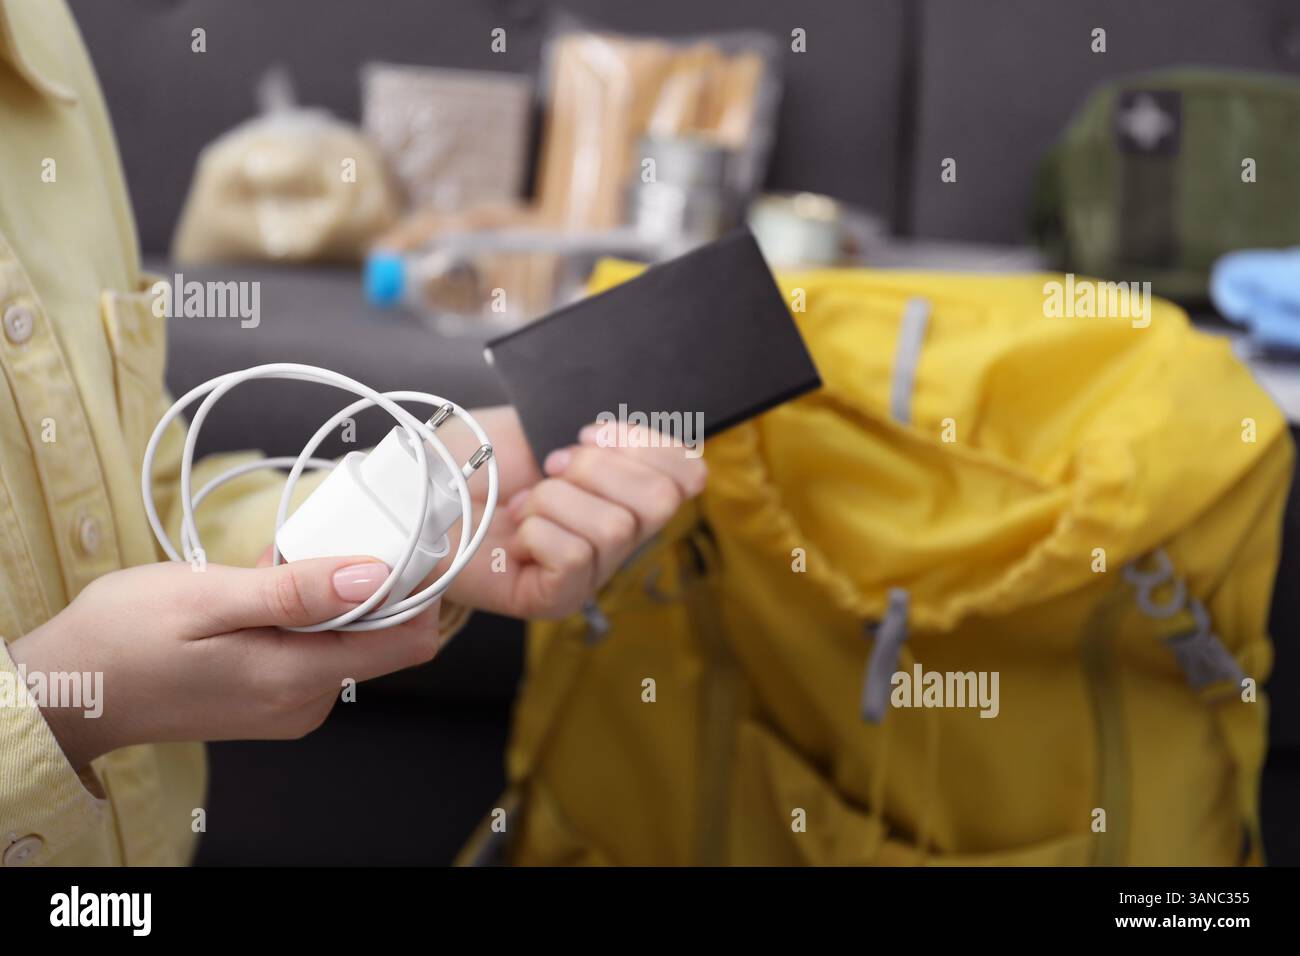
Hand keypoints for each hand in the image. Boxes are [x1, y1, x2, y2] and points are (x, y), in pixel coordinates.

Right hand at [7, 556, 443, 769]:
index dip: (418, 588)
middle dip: (354, 583)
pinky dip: (298, 616)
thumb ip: (298, 592)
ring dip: (320, 597)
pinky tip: (252, 600)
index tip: (397, 542)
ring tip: (258, 577)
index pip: (409, 641)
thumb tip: (377, 576)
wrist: (68, 692)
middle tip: (293, 553)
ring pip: (347, 637)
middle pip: (382, 635)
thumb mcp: (208, 599)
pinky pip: (316, 649)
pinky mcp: (277, 700)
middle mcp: (308, 702)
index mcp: (299, 679)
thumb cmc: (125, 639)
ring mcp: (294, 706)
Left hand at [443, 414, 706, 618]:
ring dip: (554, 501)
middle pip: (661, 501)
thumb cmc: (478, 457)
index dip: (643, 444)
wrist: (419, 482)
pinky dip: (535, 532)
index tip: (586, 433)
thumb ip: (617, 436)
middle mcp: (617, 539)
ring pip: (613, 526)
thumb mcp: (552, 423)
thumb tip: (671, 456)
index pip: (690, 474)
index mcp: (625, 493)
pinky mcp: (555, 600)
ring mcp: (589, 574)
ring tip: (521, 507)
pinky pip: (574, 557)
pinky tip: (513, 535)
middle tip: (550, 471)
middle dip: (597, 469)